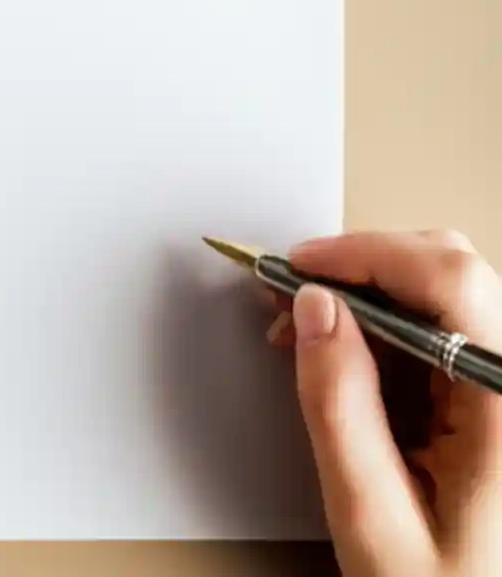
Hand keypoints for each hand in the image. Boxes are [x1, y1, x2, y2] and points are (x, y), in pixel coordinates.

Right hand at [266, 231, 501, 575]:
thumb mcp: (371, 514)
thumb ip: (340, 407)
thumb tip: (315, 311)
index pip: (450, 282)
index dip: (366, 255)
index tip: (298, 266)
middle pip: (453, 275)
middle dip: (361, 271)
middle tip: (288, 298)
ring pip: (449, 299)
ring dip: (370, 301)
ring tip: (304, 334)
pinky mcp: (497, 403)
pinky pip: (449, 336)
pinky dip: (389, 332)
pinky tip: (346, 357)